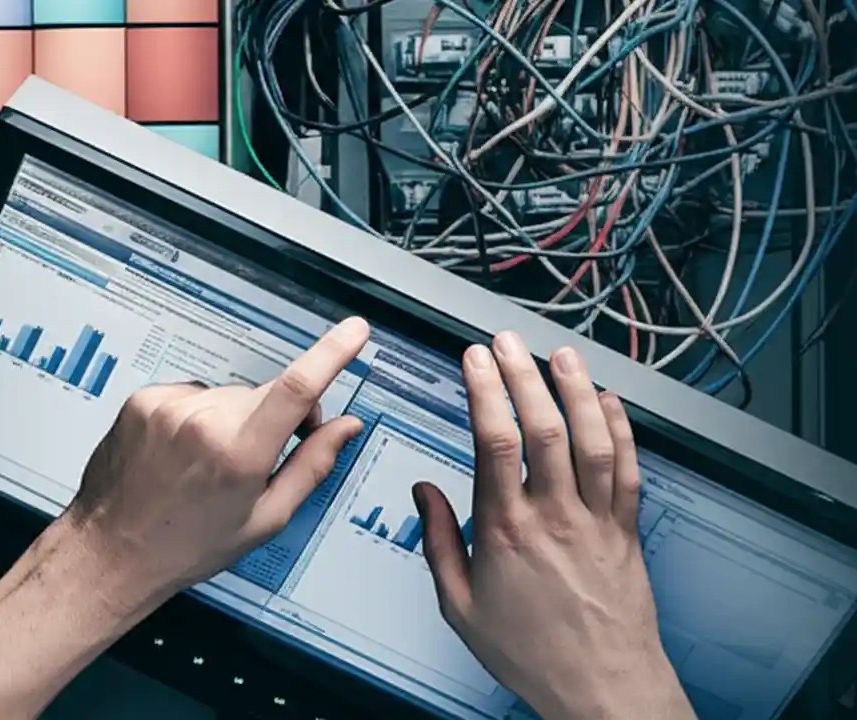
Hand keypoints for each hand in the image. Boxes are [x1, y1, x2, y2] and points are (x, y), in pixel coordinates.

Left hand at [64, 317, 369, 607]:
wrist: (112, 550)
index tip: (353, 332)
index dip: (332, 354)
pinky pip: (191, 395)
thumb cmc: (186, 545)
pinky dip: (195, 417)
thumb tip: (345, 427)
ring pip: (227, 395)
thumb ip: (312, 466)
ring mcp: (168, 406)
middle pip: (264, 395)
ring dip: (229, 419)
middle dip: (274, 417)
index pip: (296, 388)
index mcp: (239, 455)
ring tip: (206, 466)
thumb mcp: (264, 519)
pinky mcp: (144, 400)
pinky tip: (181, 454)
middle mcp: (203, 421)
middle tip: (256, 462)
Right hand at [414, 332, 693, 719]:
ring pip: (592, 439)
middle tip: (509, 341)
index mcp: (506, 531)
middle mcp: (555, 516)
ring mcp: (597, 519)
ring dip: (576, 390)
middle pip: (543, 428)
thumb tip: (424, 493)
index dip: (485, 390)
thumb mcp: (460, 607)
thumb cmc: (533, 653)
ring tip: (560, 353)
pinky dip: (622, 429)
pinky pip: (629, 468)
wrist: (602, 687)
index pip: (495, 441)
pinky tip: (611, 402)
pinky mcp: (627, 530)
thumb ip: (439, 543)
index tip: (474, 360)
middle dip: (524, 375)